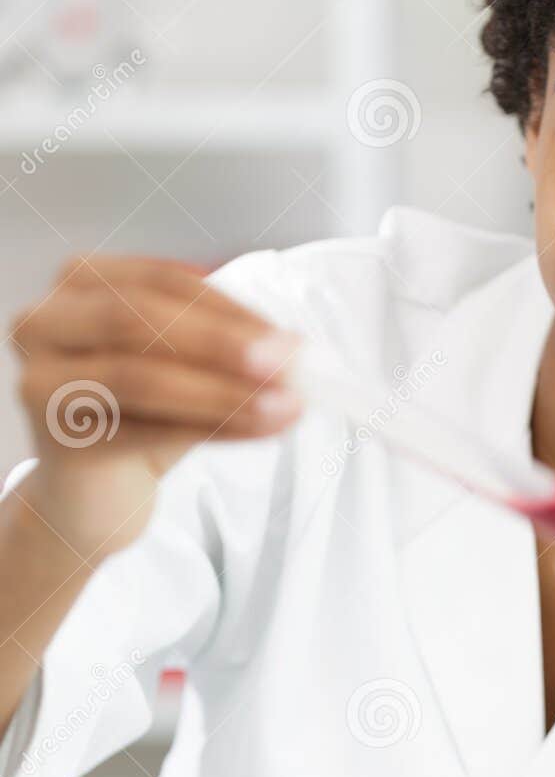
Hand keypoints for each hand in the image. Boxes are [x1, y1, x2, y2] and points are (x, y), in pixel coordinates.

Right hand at [9, 254, 303, 559]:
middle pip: (141, 318)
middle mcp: (46, 321)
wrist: (91, 495)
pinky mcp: (57, 437)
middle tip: (287, 364)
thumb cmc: (136, 419)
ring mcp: (43, 379)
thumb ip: (222, 350)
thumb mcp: (182, 369)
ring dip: (225, 391)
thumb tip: (290, 350)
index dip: (229, 308)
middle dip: (224, 343)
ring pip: (143, 376)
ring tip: (284, 404)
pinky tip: (261, 428)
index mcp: (80, 282)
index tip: (287, 335)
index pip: (161, 281)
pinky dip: (214, 427)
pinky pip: (145, 428)